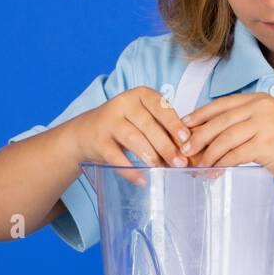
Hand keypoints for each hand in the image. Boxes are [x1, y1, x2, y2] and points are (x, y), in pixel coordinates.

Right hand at [70, 86, 191, 184]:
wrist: (86, 132)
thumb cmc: (126, 125)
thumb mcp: (144, 119)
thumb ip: (164, 128)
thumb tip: (188, 149)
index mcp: (140, 95)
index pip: (160, 106)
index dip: (174, 123)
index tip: (186, 139)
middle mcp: (123, 103)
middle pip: (149, 125)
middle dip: (167, 146)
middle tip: (180, 163)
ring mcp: (108, 121)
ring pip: (133, 139)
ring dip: (151, 156)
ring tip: (163, 169)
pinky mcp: (97, 140)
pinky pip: (116, 157)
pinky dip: (130, 170)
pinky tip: (142, 179)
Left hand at [180, 93, 273, 185]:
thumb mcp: (269, 126)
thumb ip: (246, 126)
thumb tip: (212, 136)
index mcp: (260, 100)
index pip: (222, 104)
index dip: (200, 114)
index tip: (184, 124)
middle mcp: (261, 107)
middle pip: (219, 121)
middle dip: (198, 136)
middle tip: (185, 149)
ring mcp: (264, 124)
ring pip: (224, 138)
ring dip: (208, 153)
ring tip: (199, 164)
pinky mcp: (266, 143)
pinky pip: (235, 154)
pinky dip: (221, 164)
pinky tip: (215, 170)